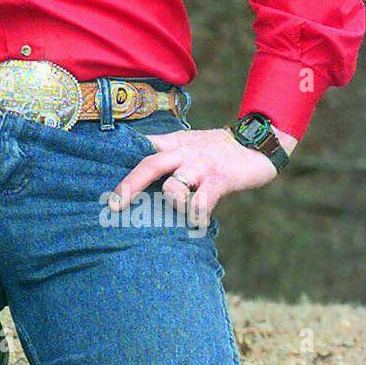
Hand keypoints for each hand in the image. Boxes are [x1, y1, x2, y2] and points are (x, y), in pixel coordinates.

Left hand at [108, 125, 296, 227]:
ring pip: (172, 187)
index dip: (121, 158)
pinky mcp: (219, 179)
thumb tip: (144, 170)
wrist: (260, 142)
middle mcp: (184, 152)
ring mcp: (201, 165)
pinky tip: (199, 222)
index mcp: (174, 143)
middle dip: (129, 186)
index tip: (105, 180)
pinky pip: (201, 203)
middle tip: (114, 205)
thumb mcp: (191, 143)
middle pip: (149, 165)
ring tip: (183, 213)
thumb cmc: (220, 149)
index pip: (143, 147)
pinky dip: (196, 217)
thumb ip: (169, 151)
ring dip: (173, 205)